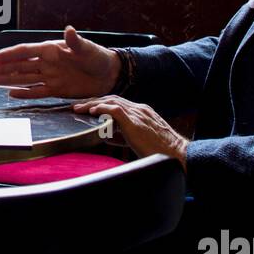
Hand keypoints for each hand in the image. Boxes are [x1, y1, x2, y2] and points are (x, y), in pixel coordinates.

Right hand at [0, 25, 120, 98]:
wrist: (109, 75)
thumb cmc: (98, 57)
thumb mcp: (87, 48)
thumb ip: (75, 41)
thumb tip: (69, 30)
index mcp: (51, 50)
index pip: (26, 51)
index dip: (10, 54)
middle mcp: (47, 63)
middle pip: (21, 65)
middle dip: (3, 67)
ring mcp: (50, 77)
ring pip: (25, 78)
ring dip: (9, 79)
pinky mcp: (56, 90)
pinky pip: (36, 92)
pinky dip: (24, 93)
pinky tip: (11, 93)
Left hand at [72, 95, 188, 170]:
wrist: (176, 154)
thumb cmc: (159, 151)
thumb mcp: (138, 140)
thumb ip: (122, 135)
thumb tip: (105, 136)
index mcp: (141, 112)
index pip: (116, 102)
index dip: (100, 103)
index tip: (86, 107)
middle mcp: (139, 109)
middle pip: (111, 99)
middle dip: (92, 101)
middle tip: (77, 105)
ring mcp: (138, 113)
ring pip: (111, 102)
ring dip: (92, 104)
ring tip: (78, 108)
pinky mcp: (135, 121)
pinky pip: (115, 110)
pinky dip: (102, 109)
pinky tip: (91, 111)